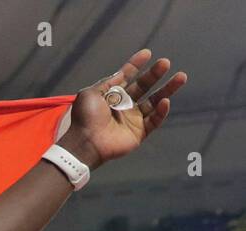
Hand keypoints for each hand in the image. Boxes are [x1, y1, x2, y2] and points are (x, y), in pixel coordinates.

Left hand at [61, 49, 186, 167]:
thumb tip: (121, 72)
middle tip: (165, 63)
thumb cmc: (84, 118)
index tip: (147, 53)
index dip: (135, 65)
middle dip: (155, 74)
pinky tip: (165, 101)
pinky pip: (154, 121)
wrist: (84, 142)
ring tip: (181, 76)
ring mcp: (132, 120)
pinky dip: (161, 111)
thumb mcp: (90, 94)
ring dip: (168, 90)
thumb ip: (108, 82)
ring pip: (155, 102)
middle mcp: (123, 106)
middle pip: (144, 87)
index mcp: (110, 96)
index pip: (126, 77)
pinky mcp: (138, 133)